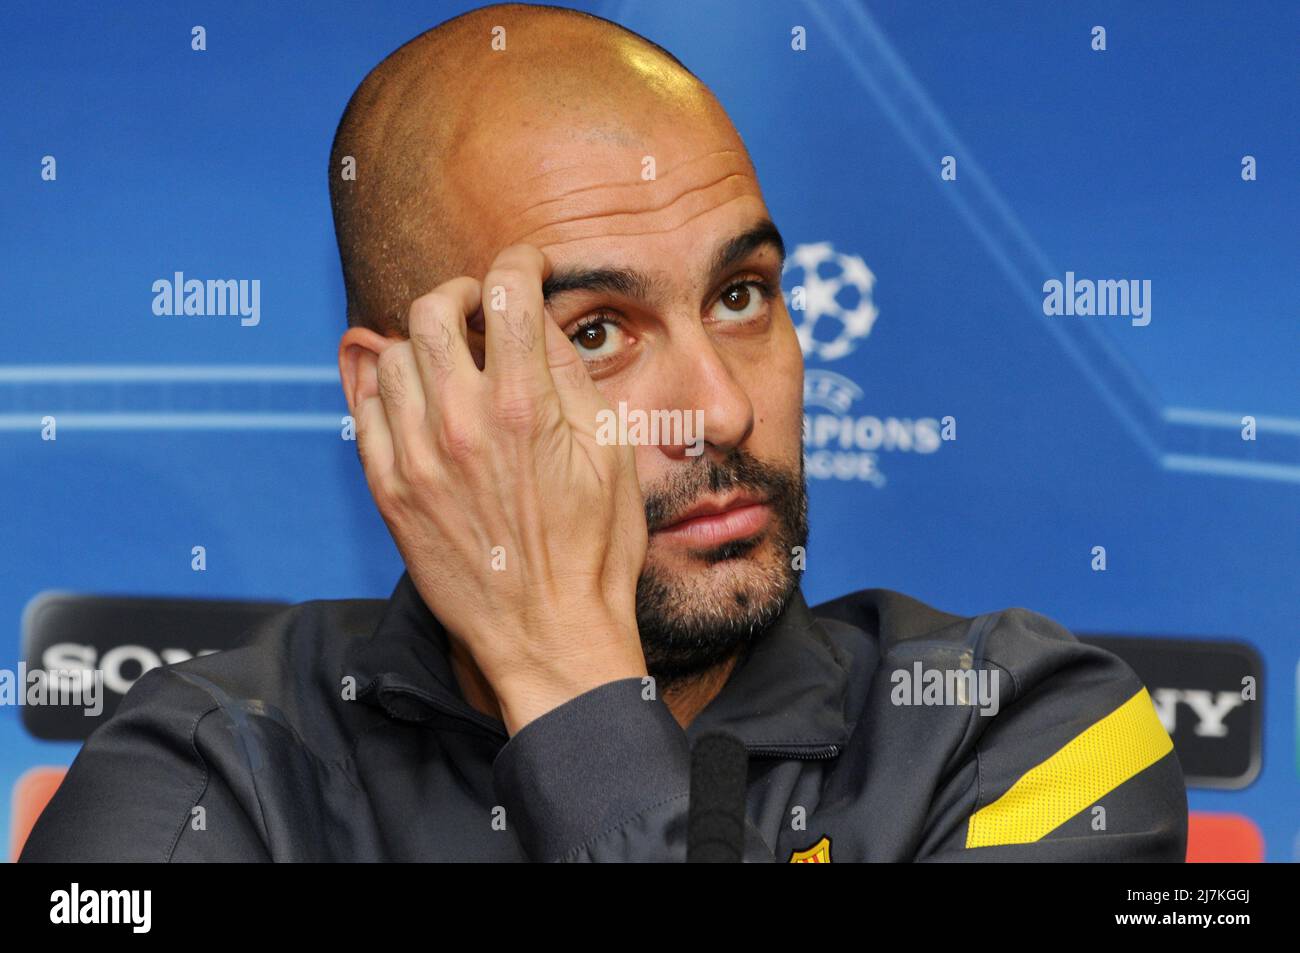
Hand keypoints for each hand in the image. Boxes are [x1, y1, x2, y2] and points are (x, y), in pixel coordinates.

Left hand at [345, 244, 648, 733]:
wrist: (549, 635)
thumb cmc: (594, 549)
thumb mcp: (609, 453)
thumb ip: (569, 376)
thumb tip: (537, 321)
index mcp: (522, 407)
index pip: (505, 292)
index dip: (518, 262)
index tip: (525, 265)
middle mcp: (458, 423)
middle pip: (432, 310)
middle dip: (460, 292)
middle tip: (480, 307)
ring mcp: (414, 458)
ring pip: (392, 355)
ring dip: (423, 342)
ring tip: (451, 361)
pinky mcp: (387, 491)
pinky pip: (364, 409)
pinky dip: (385, 386)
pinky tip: (416, 395)